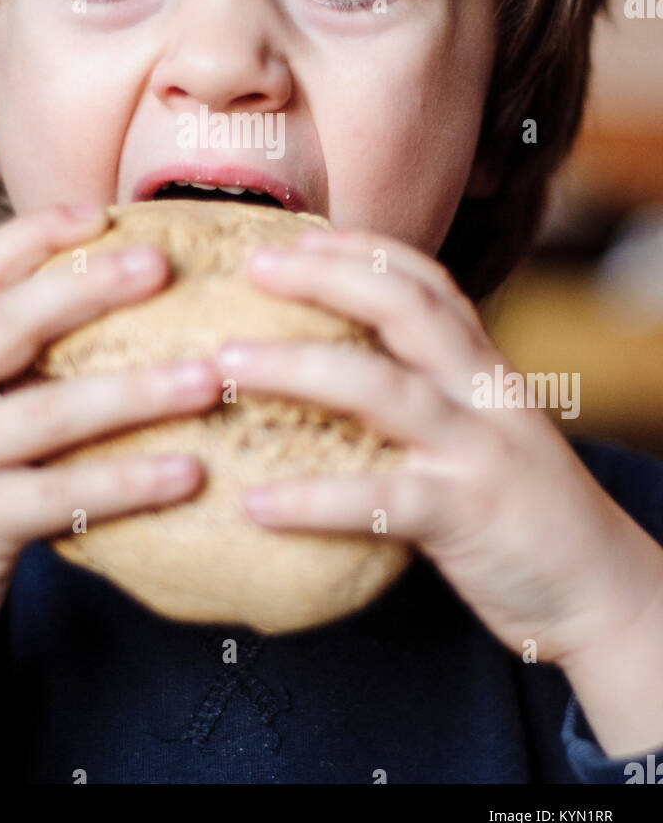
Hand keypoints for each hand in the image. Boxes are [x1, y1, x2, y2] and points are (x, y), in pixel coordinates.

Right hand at [0, 204, 220, 653]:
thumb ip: (7, 371)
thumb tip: (117, 324)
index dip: (38, 234)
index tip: (102, 213)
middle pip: (11, 319)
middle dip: (90, 286)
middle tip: (161, 264)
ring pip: (51, 410)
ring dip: (137, 391)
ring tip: (208, 377)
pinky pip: (64, 494)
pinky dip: (130, 480)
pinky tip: (188, 472)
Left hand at [214, 226, 662, 671]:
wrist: (600, 588)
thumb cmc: (519, 507)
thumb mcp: (481, 429)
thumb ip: (427, 394)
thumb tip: (332, 373)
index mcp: (482, 368)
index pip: (427, 282)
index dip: (362, 250)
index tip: (298, 234)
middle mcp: (483, 393)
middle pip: (403, 309)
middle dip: (325, 277)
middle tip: (253, 266)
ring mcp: (477, 450)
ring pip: (382, 389)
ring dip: (296, 367)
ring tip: (223, 365)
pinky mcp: (467, 515)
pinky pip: (382, 499)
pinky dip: (316, 499)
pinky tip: (256, 504)